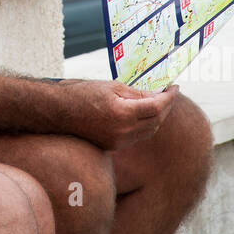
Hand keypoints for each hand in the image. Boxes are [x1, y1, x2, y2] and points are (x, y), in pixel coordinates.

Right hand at [57, 79, 178, 149]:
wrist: (59, 112)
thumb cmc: (83, 94)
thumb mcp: (112, 86)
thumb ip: (137, 93)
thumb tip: (157, 95)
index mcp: (123, 114)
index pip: (157, 107)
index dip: (169, 97)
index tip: (174, 87)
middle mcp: (123, 132)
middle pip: (156, 121)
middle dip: (166, 106)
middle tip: (168, 93)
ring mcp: (118, 142)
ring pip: (148, 131)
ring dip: (157, 117)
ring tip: (158, 101)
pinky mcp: (112, 146)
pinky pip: (136, 137)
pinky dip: (144, 125)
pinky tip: (142, 113)